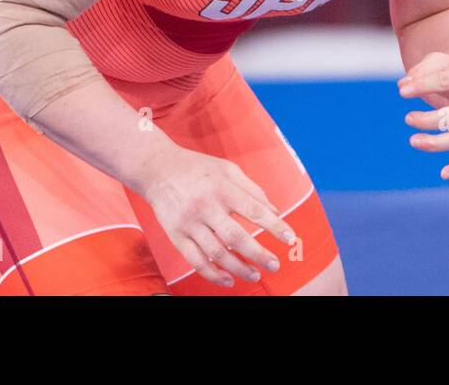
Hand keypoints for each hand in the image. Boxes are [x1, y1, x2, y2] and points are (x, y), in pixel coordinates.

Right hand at [138, 145, 296, 287]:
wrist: (158, 169)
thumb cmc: (199, 168)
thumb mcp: (229, 170)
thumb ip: (253, 190)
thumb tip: (275, 211)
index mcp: (223, 188)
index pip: (254, 210)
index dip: (274, 226)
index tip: (290, 238)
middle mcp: (206, 206)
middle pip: (236, 237)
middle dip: (259, 254)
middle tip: (275, 265)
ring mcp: (189, 223)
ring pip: (217, 253)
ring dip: (238, 268)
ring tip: (255, 274)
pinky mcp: (175, 235)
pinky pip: (195, 261)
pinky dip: (212, 274)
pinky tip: (228, 280)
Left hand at [398, 52, 448, 179]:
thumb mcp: (440, 62)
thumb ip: (421, 71)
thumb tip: (403, 86)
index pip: (445, 81)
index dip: (422, 86)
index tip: (402, 92)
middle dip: (429, 121)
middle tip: (407, 119)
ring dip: (436, 143)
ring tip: (413, 141)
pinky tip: (444, 174)